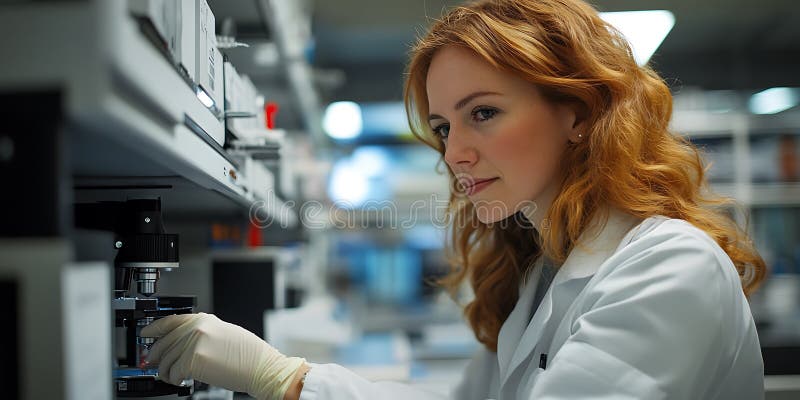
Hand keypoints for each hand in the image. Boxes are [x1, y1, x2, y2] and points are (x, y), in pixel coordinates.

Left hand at [140, 313, 305, 399]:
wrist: (261, 367)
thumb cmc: (248, 354)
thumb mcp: (223, 333)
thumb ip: (201, 333)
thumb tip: (180, 343)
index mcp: (204, 319)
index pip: (170, 321)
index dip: (154, 329)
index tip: (145, 334)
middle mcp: (197, 328)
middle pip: (164, 342)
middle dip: (155, 355)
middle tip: (151, 363)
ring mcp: (194, 343)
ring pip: (166, 360)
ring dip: (165, 371)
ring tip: (169, 376)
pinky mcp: (194, 361)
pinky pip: (174, 372)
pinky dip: (174, 379)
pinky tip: (180, 380)